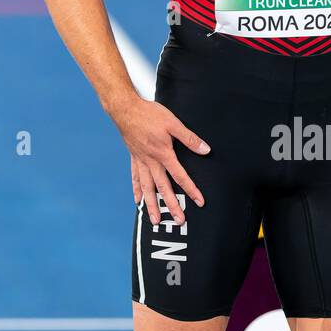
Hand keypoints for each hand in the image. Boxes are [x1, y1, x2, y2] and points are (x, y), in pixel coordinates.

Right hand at [111, 94, 209, 226]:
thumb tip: (205, 150)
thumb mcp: (173, 123)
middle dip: (172, 206)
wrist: (125, 109)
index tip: (199, 202)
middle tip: (179, 221)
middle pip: (163, 188)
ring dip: (152, 205)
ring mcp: (141, 161)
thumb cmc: (149, 114)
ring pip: (147, 188)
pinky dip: (137, 190)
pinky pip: (136, 178)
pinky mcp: (134, 158)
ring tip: (155, 220)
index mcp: (163, 154)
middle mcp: (151, 161)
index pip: (180, 176)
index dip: (191, 190)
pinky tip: (138, 201)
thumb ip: (189, 138)